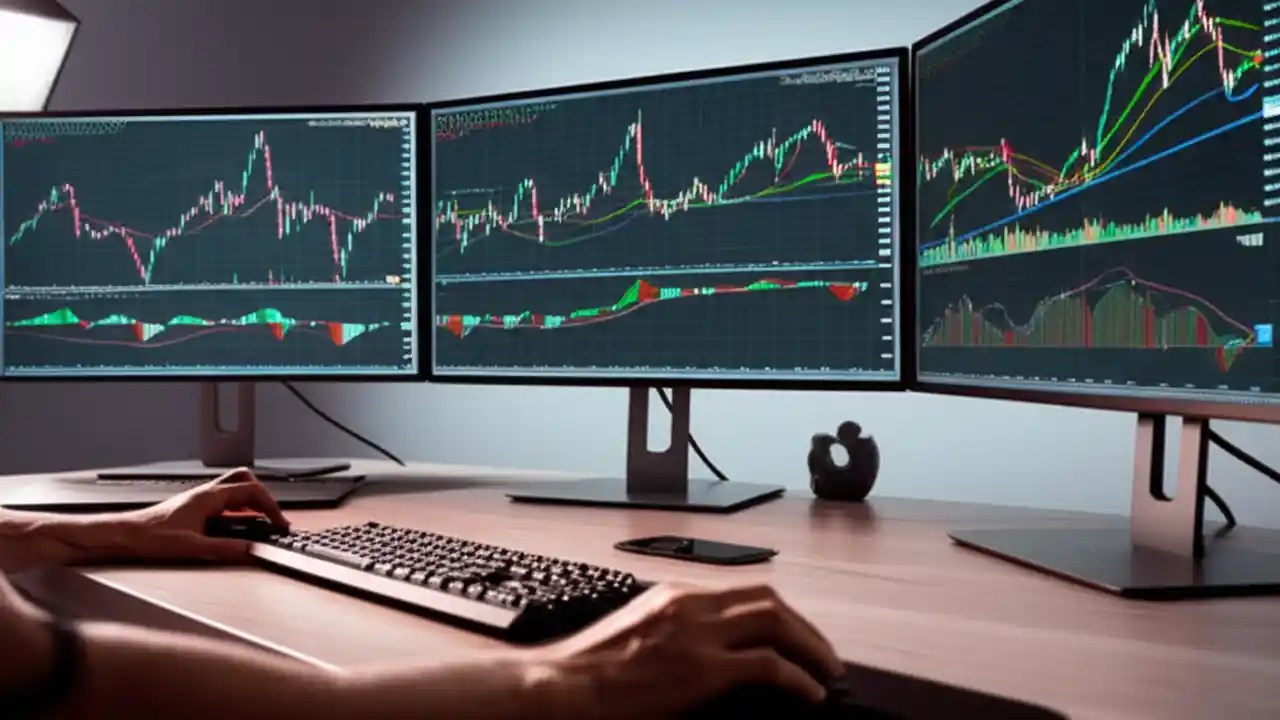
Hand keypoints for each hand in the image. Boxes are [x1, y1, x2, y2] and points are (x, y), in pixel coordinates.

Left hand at [123, 468, 290, 563]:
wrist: (124, 536)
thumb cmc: (149, 537)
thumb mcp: (192, 547)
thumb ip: (224, 548)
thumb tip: (251, 550)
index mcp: (208, 497)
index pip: (251, 491)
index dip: (270, 506)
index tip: (279, 522)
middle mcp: (205, 494)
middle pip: (245, 480)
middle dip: (264, 496)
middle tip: (272, 515)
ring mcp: (199, 500)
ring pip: (234, 488)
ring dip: (251, 501)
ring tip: (260, 519)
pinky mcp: (194, 508)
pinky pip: (224, 501)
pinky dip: (238, 509)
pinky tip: (236, 525)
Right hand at [540, 582, 842, 718]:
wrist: (564, 687)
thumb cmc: (590, 671)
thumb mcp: (638, 635)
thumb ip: (675, 633)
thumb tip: (708, 655)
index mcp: (676, 595)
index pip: (745, 592)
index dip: (780, 613)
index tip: (797, 635)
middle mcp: (692, 604)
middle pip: (769, 600)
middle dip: (805, 627)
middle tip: (825, 655)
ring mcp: (699, 635)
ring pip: (777, 623)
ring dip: (812, 647)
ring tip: (828, 673)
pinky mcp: (703, 670)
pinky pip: (770, 667)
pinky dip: (800, 679)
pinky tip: (812, 695)